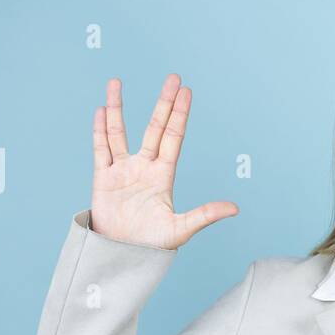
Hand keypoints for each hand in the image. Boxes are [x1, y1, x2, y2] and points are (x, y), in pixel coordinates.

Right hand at [88, 74, 237, 249]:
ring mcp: (122, 171)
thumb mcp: (181, 230)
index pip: (174, 138)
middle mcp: (144, 167)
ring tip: (116, 82)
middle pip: (154, 128)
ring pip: (119, 132)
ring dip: (118, 108)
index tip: (186, 92)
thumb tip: (235, 208)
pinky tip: (100, 110)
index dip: (179, 115)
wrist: (123, 257)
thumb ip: (205, 215)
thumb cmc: (153, 246)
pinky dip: (99, 130)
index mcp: (163, 175)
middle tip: (173, 77)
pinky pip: (100, 149)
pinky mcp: (102, 179)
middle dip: (163, 104)